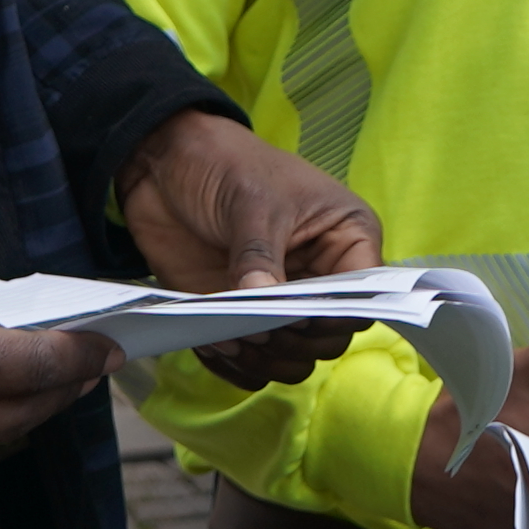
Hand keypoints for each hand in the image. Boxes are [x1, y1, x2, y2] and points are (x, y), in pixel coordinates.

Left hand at [115, 113, 381, 392]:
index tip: (295, 317)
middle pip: (329, 338)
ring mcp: (282, 301)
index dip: (333, 316)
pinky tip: (214, 345)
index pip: (361, 299)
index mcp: (346, 240)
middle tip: (256, 330)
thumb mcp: (251, 202)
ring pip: (293, 358)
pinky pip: (252, 362)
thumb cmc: (226, 164)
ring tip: (230, 340)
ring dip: (265, 360)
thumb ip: (259, 255)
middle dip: (295, 342)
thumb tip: (261, 303)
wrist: (167, 163)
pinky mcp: (244, 318)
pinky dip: (235, 364)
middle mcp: (321, 278)